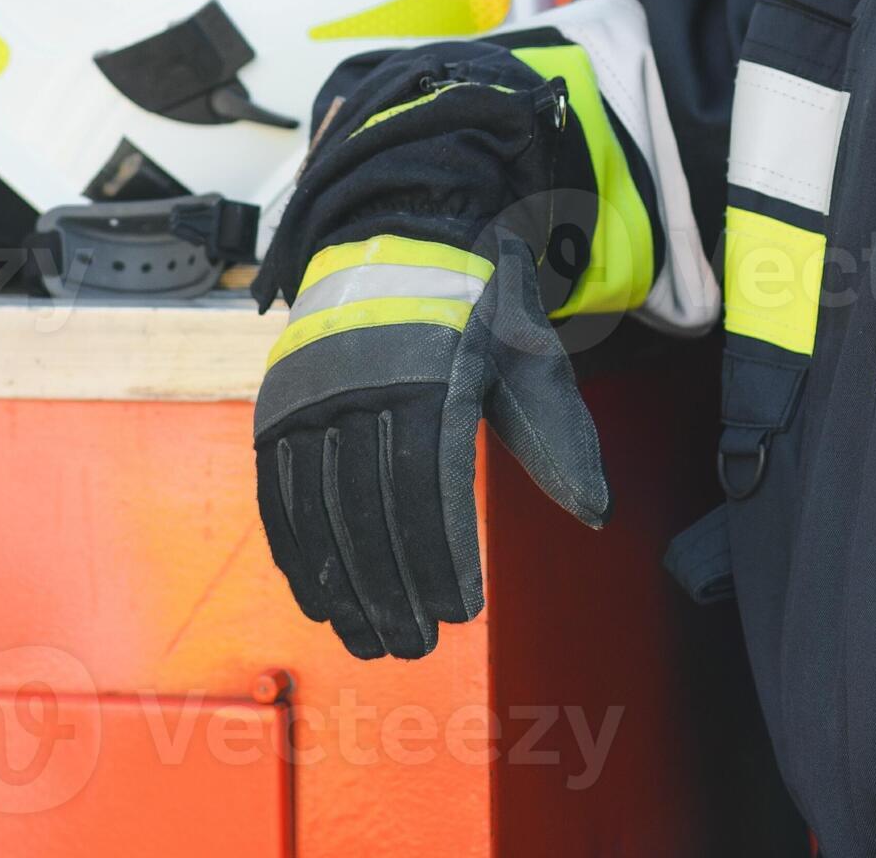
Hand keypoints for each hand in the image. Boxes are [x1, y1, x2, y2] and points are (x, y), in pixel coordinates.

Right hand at [249, 40, 612, 659]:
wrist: (402, 230)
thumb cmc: (479, 305)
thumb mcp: (530, 355)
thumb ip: (558, 434)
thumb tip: (597, 514)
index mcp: (431, 368)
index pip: (430, 483)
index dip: (442, 555)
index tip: (462, 612)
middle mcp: (361, 380)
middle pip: (371, 508)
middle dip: (393, 586)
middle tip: (414, 645)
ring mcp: (311, 392)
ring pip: (321, 507)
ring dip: (345, 583)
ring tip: (370, 637)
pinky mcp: (278, 403)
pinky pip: (279, 489)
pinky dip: (296, 549)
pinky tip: (318, 597)